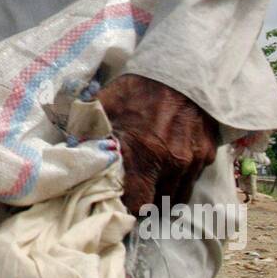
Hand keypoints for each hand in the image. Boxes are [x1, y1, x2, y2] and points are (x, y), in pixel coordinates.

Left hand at [96, 74, 218, 217]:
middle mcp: (172, 163)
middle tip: (131, 193)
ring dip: (163, 193)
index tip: (117, 205)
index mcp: (144, 154)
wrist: (181, 68)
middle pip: (157, 203)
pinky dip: (179, 178)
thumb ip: (88, 132)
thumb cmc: (138, 89)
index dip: (126, 209)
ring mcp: (193, 160)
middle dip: (144, 201)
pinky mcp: (208, 153)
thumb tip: (68, 152)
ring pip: (177, 194)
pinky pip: (192, 178)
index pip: (137, 204)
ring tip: (149, 184)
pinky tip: (168, 167)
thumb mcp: (105, 106)